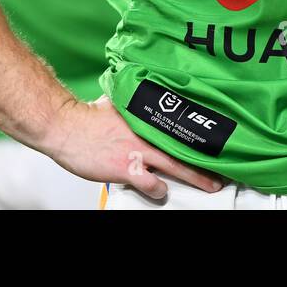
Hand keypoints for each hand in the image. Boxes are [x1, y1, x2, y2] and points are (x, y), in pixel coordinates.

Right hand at [42, 96, 224, 199]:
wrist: (66, 128)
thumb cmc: (88, 118)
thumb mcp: (118, 103)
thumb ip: (136, 104)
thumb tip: (142, 96)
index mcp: (147, 118)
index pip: (180, 128)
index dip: (198, 139)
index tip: (213, 144)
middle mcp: (147, 134)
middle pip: (184, 149)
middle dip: (205, 162)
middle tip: (220, 172)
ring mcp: (138, 152)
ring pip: (175, 166)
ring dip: (194, 177)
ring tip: (208, 185)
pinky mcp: (126, 168)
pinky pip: (150, 183)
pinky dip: (158, 189)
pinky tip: (161, 190)